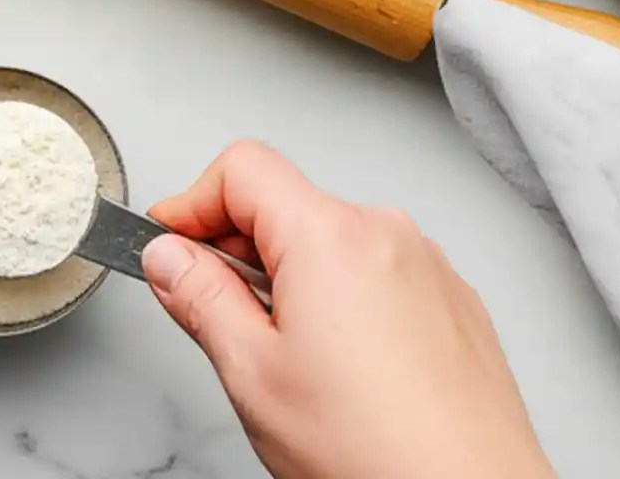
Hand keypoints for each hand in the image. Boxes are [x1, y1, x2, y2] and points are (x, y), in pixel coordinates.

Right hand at [143, 141, 552, 478]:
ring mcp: (427, 265)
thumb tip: (168, 257)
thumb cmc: (377, 450)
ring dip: (289, 276)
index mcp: (331, 237)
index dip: (191, 203)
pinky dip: (339, 297)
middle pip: (285, 203)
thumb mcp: (251, 371)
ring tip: (286, 355)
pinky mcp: (451, 300)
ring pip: (330, 240)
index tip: (169, 242)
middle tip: (215, 312)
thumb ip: (198, 297)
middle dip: (237, 248)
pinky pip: (374, 271)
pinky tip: (336, 364)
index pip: (242, 169)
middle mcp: (388, 234)